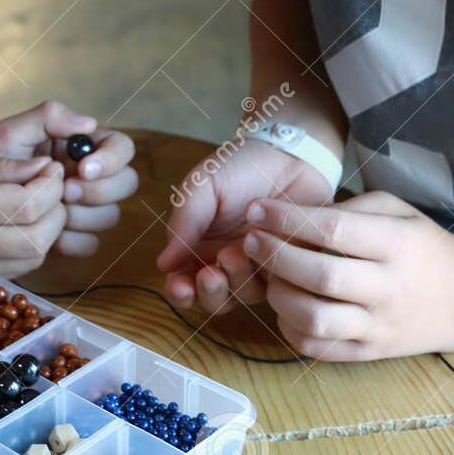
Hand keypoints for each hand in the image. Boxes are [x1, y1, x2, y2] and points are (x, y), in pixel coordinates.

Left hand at [0, 101, 136, 257]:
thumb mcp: (12, 132)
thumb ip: (48, 118)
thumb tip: (90, 123)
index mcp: (82, 147)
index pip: (122, 147)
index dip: (111, 160)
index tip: (83, 168)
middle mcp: (91, 176)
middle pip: (126, 183)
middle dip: (98, 191)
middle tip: (66, 193)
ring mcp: (85, 208)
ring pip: (110, 215)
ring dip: (82, 216)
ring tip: (50, 211)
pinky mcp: (73, 236)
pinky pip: (91, 243)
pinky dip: (71, 241)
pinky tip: (48, 235)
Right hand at [0, 156, 65, 281]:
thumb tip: (45, 167)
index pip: (26, 204)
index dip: (51, 186)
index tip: (52, 169)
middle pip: (37, 238)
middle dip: (58, 211)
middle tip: (54, 189)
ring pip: (32, 259)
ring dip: (48, 232)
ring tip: (42, 207)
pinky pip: (15, 271)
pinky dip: (30, 249)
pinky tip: (23, 228)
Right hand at [156, 137, 333, 314]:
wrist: (290, 154)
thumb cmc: (241, 166)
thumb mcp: (202, 187)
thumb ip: (184, 223)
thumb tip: (162, 265)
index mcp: (200, 246)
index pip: (184, 283)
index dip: (180, 292)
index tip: (180, 285)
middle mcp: (227, 262)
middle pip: (214, 300)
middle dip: (209, 294)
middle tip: (211, 274)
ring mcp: (259, 265)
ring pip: (244, 297)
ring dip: (236, 283)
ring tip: (236, 253)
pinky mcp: (289, 265)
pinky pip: (278, 287)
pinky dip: (267, 276)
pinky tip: (265, 250)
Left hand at [244, 191, 453, 360]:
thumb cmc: (420, 245)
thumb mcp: (395, 210)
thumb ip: (347, 210)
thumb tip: (291, 216)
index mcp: (398, 245)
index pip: (334, 231)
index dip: (288, 219)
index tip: (256, 208)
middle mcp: (389, 289)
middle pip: (321, 277)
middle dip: (275, 256)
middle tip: (251, 239)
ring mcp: (379, 326)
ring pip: (315, 319)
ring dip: (278, 295)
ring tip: (267, 275)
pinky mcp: (369, 353)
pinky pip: (317, 348)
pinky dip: (290, 328)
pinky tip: (285, 305)